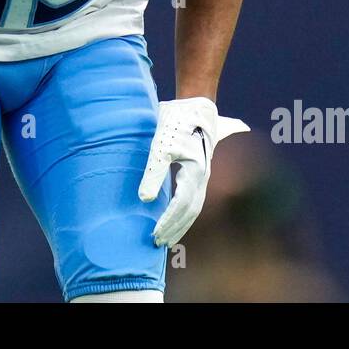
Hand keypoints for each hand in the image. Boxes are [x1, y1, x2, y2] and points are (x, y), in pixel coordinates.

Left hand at [138, 97, 249, 246]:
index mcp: (194, 173)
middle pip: (190, 211)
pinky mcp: (200, 169)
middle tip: (158, 243)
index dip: (168, 223)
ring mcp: (204, 173)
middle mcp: (202, 176)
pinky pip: (194, 197)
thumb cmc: (176, 123)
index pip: (181, 207)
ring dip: (181, 222)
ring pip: (194, 205)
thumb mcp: (160, 146)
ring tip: (167, 236)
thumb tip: (144, 199)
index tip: (154, 236)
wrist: (196, 105)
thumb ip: (153, 173)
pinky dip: (185, 211)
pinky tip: (176, 216)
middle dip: (175, 228)